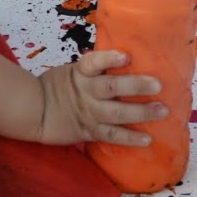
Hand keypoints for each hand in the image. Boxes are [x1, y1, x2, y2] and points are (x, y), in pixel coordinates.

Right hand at [34, 49, 164, 146]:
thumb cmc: (58, 86)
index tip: (125, 56)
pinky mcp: (90, 131)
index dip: (109, 59)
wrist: (36, 111)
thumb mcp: (72, 69)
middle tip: (158, 85)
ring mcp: (89, 113)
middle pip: (111, 88)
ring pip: (116, 113)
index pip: (93, 62)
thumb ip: (94, 67)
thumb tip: (129, 58)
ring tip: (161, 111)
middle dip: (136, 86)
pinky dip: (130, 138)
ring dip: (141, 113)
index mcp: (81, 72)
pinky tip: (147, 139)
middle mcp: (86, 91)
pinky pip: (112, 135)